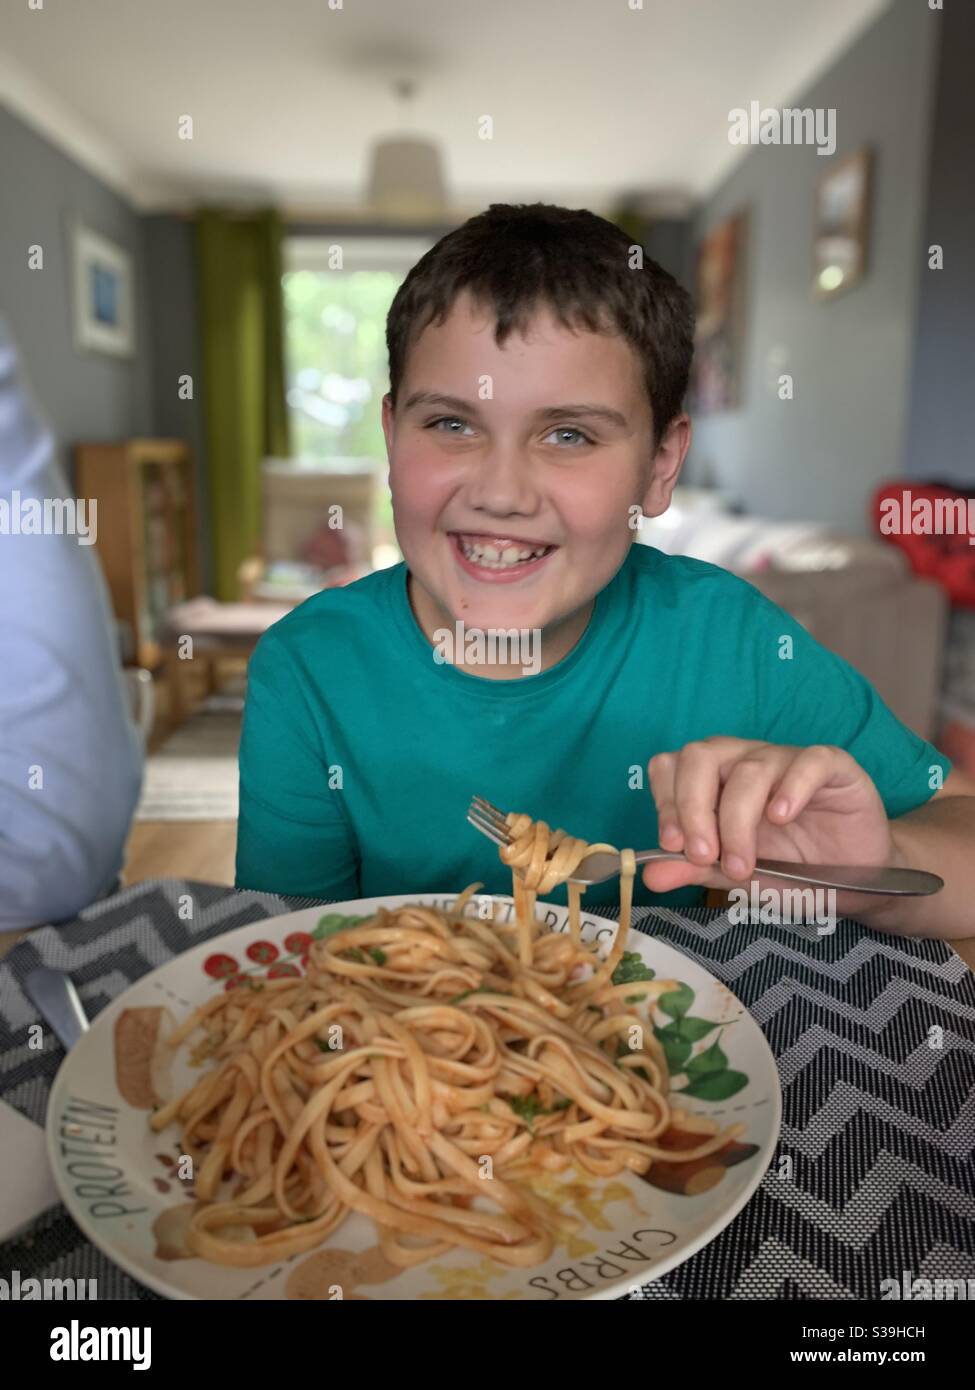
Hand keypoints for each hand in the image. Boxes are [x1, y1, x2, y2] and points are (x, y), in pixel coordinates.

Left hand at [644, 738, 894, 910]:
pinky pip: (808, 762)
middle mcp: (744, 761)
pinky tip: (781, 818)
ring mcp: (787, 760)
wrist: (855, 881)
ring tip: (743, 865)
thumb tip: (649, 874)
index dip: (665, 801)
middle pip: (701, 756)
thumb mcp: (736, 877)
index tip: (671, 845)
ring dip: (738, 819)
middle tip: (704, 855)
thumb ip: (695, 869)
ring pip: (750, 768)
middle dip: (693, 807)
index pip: (671, 766)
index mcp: (713, 780)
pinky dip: (791, 788)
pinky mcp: (832, 766)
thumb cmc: (791, 871)